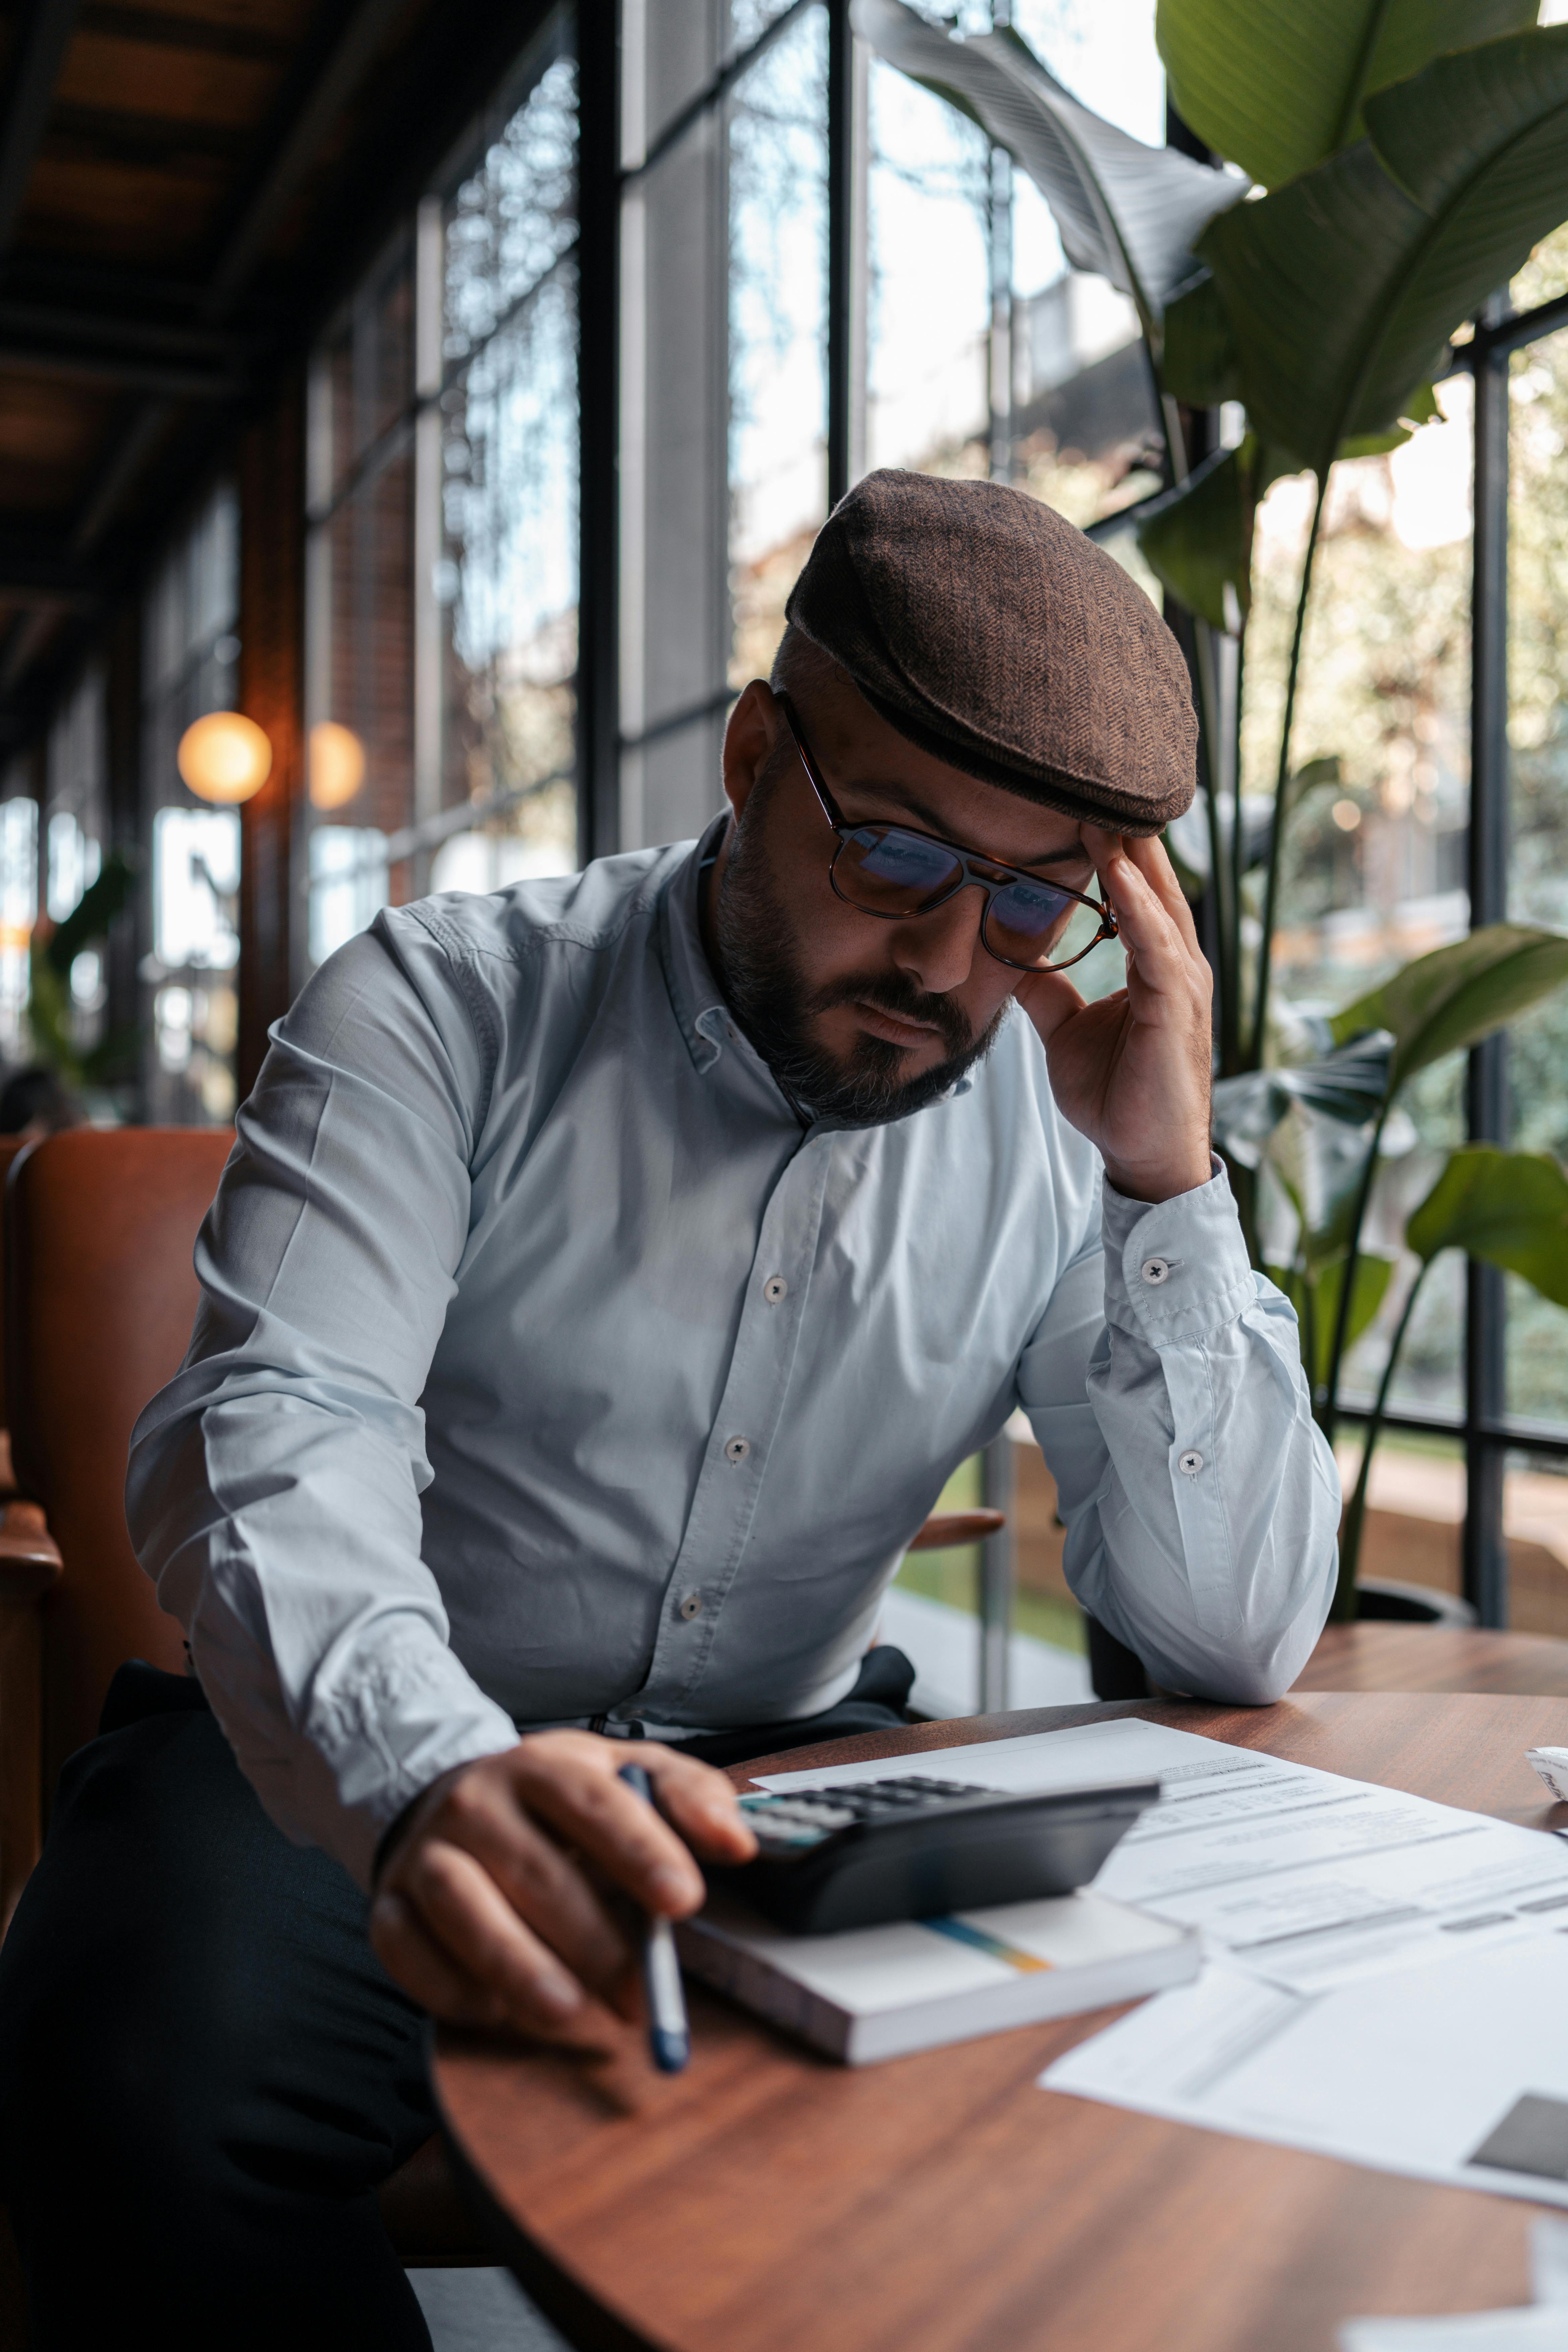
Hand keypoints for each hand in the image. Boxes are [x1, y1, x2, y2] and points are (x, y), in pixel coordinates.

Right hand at [370, 1733, 756, 2045]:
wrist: (453, 1796)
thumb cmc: (561, 1802)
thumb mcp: (629, 1774)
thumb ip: (691, 1798)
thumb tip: (738, 1843)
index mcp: (543, 1765)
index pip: (593, 1803)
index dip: (640, 1851)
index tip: (683, 1901)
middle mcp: (477, 1802)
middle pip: (535, 1871)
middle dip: (593, 1939)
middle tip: (638, 1992)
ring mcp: (427, 1853)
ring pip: (464, 1910)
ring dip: (516, 1967)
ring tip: (566, 2012)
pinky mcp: (389, 1903)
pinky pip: (407, 1952)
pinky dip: (449, 1989)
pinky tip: (496, 2012)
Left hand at [1014, 831, 1212, 1203]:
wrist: (1141, 1153)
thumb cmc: (1116, 1094)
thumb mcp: (1068, 1030)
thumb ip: (1047, 990)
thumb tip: (1014, 957)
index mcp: (1156, 965)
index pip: (1137, 893)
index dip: (1112, 850)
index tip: (1079, 805)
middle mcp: (1176, 965)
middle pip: (1155, 884)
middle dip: (1126, 836)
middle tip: (1093, 783)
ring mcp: (1182, 984)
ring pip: (1159, 904)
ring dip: (1130, 857)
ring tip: (1100, 812)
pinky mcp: (1176, 1008)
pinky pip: (1157, 947)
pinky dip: (1139, 908)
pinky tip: (1119, 875)